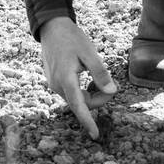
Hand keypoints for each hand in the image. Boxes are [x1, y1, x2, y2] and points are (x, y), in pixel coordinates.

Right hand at [39, 17, 116, 138]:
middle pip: (82, 103)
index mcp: (66, 80)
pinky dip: (83, 89)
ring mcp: (54, 84)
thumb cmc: (71, 38)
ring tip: (99, 76)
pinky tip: (88, 76)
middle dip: (99, 98)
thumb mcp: (89, 53)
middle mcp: (57, 86)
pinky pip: (71, 92)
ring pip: (77, 98)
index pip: (79, 107)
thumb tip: (112, 91)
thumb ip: (100, 73)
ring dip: (91, 93)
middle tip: (112, 84)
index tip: (96, 135)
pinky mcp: (54, 81)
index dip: (88, 122)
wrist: (51, 28)